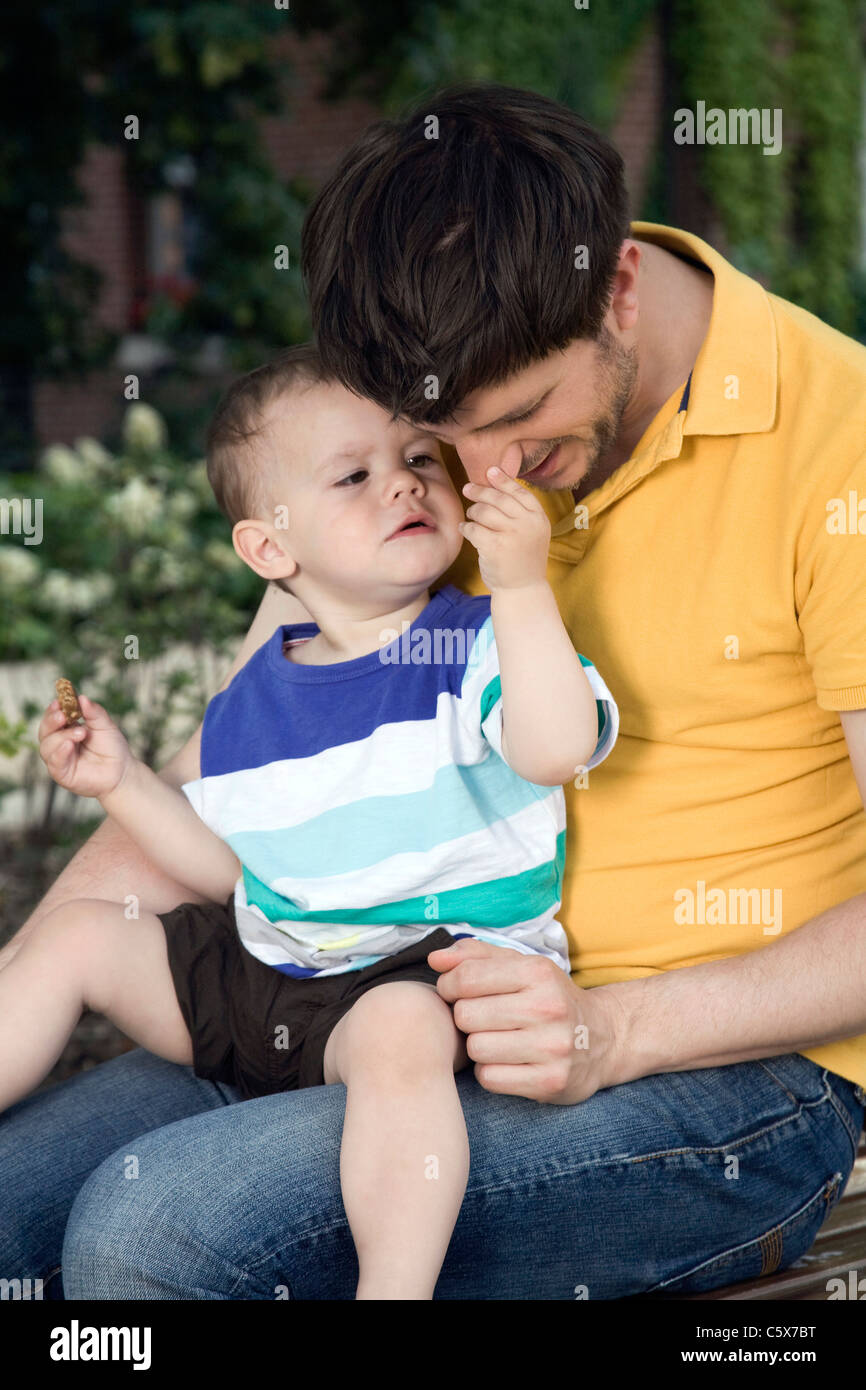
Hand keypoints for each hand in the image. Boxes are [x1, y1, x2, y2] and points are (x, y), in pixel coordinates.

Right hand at [38, 692, 134, 800]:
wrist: (122, 771)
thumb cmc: (112, 748)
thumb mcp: (105, 725)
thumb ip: (94, 712)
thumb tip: (82, 697)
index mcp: (66, 729)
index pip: (53, 717)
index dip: (53, 710)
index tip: (57, 702)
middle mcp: (59, 743)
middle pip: (45, 731)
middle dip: (51, 722)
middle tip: (62, 715)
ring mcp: (59, 759)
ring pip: (47, 746)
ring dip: (61, 737)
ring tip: (81, 733)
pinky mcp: (62, 774)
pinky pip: (55, 763)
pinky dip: (59, 753)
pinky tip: (68, 745)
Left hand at [427, 937, 625, 1103]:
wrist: (602, 1039)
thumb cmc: (548, 998)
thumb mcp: (521, 966)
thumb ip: (475, 956)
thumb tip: (435, 960)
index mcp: (537, 972)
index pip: (466, 978)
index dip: (450, 986)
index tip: (456, 991)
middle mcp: (548, 1007)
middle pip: (466, 1015)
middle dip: (466, 1017)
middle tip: (482, 1019)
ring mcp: (552, 1047)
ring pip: (476, 1049)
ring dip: (478, 1046)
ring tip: (496, 1039)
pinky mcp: (550, 1082)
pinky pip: (490, 1078)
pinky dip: (491, 1071)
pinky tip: (507, 1062)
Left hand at [459, 466, 550, 591]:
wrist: (523, 589)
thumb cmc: (523, 558)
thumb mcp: (531, 532)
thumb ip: (520, 512)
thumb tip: (496, 481)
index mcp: (539, 518)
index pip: (520, 492)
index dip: (504, 480)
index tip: (490, 470)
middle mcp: (528, 524)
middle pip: (499, 499)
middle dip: (480, 491)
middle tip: (467, 488)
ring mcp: (512, 536)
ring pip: (484, 512)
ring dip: (473, 511)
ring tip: (471, 516)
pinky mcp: (495, 548)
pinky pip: (473, 529)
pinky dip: (466, 527)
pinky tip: (465, 529)